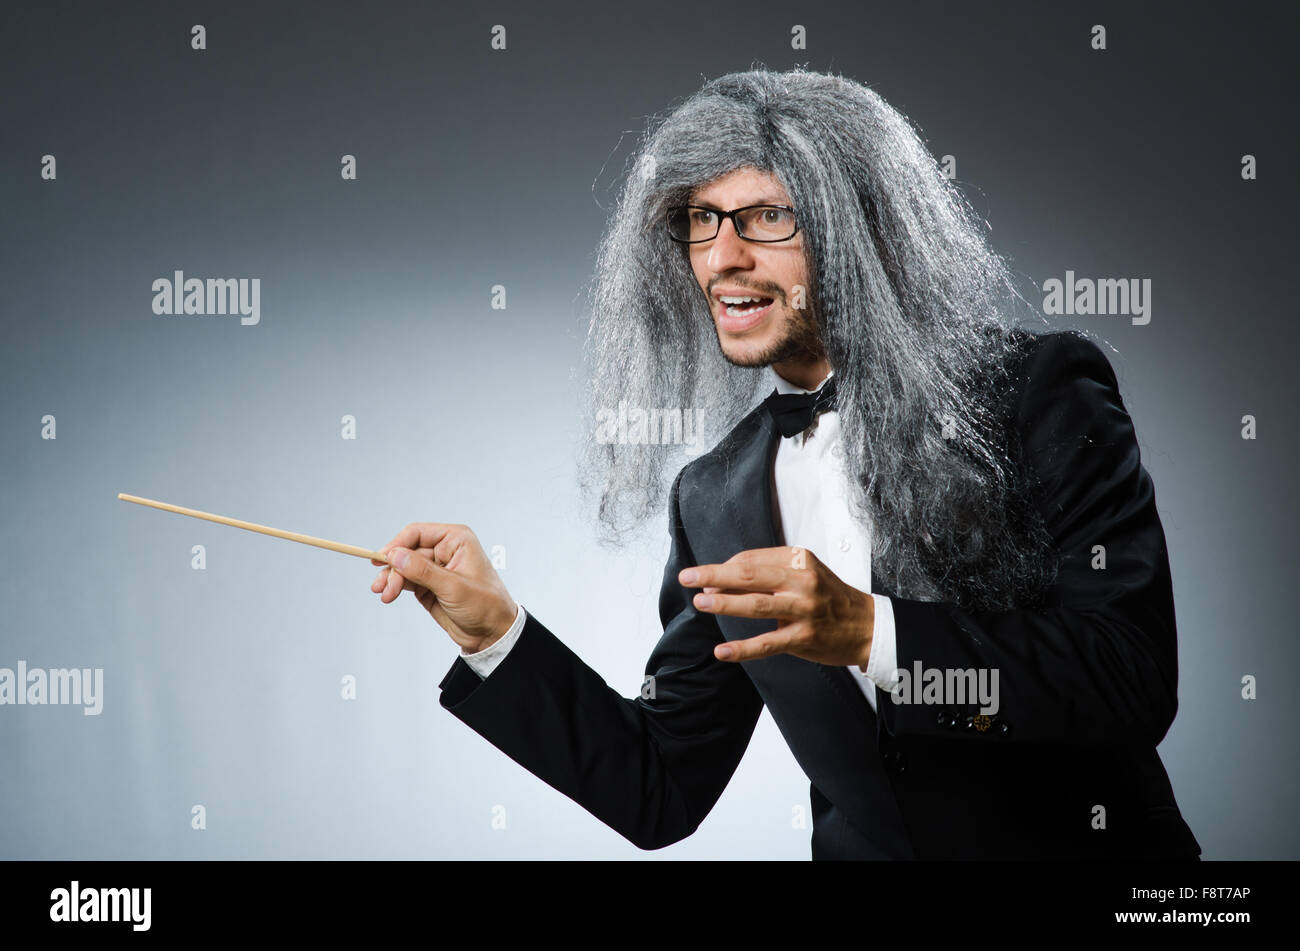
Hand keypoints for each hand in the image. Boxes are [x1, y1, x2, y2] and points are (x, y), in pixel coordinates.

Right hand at [369, 522, 518, 653]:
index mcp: (456, 540)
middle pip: (407, 551)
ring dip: (391, 579)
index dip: (397, 544)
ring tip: (384, 594)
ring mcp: (435, 568)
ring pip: (403, 567)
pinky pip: (407, 580)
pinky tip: (389, 595)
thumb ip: (422, 571)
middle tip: (381, 586)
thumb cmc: (485, 605)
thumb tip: (395, 556)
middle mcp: (444, 550)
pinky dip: (396, 586)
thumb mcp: (453, 587)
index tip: (381, 559)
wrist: (492, 633)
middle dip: (392, 569)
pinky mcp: (429, 585)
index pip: (417, 533)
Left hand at [678, 546, 873, 667]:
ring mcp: (804, 610)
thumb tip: (723, 577)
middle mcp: (803, 581)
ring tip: (701, 604)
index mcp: (800, 560)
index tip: (705, 576)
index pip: (753, 559)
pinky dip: (743, 649)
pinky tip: (722, 651)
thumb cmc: (829, 597)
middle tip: (688, 577)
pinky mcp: (804, 638)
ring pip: (756, 605)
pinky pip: (768, 643)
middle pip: (750, 576)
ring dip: (724, 604)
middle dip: (714, 576)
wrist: (867, 626)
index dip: (725, 567)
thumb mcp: (805, 572)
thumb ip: (770, 571)